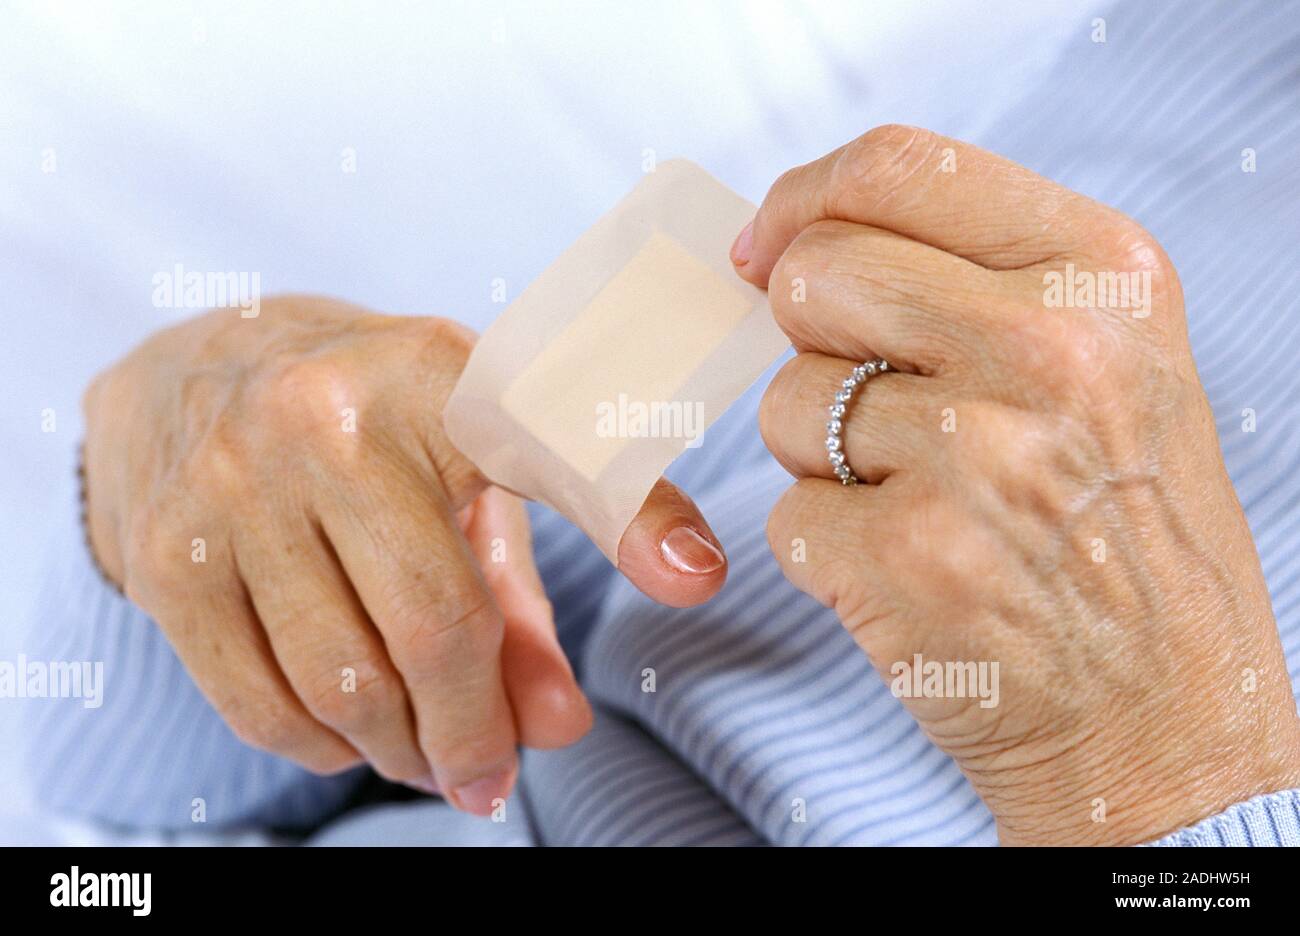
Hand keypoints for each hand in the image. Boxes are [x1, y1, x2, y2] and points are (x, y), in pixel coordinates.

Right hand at [82, 295, 727, 813]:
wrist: (194, 369)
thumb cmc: (370, 425)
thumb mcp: (466, 475)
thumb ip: (523, 600)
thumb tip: (557, 728)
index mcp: (438, 375)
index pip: (548, 444)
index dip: (628, 515)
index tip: (695, 578)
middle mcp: (329, 418)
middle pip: (436, 626)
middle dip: (478, 732)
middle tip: (492, 774)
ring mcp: (235, 484)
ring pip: (347, 683)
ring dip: (405, 753)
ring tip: (429, 760)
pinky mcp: (166, 553)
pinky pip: (261, 701)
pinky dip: (323, 749)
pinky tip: (352, 741)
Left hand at [739, 126, 1299, 844]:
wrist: (1171, 720)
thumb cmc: (1125, 532)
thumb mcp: (1113, 363)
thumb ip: (979, 279)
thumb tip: (798, 240)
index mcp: (1100, 276)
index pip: (898, 166)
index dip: (804, 201)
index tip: (764, 247)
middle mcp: (1046, 350)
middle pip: (815, 276)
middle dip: (812, 340)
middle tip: (878, 409)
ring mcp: (972, 456)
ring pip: (787, 403)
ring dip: (825, 460)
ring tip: (928, 509)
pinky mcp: (903, 557)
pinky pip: (787, 516)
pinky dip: (827, 551)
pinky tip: (913, 577)